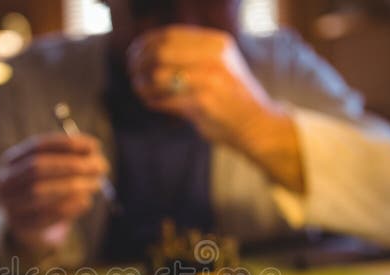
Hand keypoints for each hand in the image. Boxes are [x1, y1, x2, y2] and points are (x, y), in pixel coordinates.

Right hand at [0, 133, 108, 252]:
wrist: (26, 223)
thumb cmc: (45, 188)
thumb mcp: (52, 170)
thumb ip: (70, 158)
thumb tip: (94, 150)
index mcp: (11, 160)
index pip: (38, 145)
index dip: (67, 144)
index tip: (95, 146)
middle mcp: (5, 180)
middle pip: (37, 168)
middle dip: (72, 165)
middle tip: (100, 166)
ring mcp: (10, 204)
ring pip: (40, 192)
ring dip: (72, 187)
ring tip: (96, 184)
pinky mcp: (21, 225)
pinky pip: (46, 215)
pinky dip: (69, 207)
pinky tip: (86, 201)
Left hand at [128, 25, 303, 191]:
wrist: (257, 124)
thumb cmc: (231, 97)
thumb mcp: (218, 65)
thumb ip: (191, 55)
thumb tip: (148, 51)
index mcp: (216, 43)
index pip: (170, 35)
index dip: (145, 44)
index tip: (133, 55)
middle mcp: (214, 56)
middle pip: (161, 52)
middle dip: (140, 63)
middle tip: (132, 74)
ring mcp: (210, 78)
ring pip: (159, 75)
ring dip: (143, 84)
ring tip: (140, 90)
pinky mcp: (204, 102)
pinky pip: (166, 99)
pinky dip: (153, 101)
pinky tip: (151, 103)